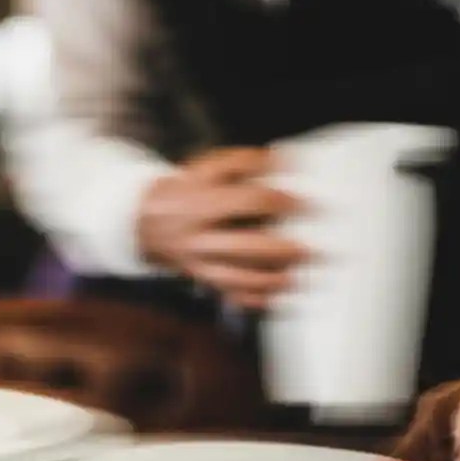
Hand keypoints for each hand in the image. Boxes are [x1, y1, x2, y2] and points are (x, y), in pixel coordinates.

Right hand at [137, 147, 308, 308]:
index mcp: (201, 203)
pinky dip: (255, 299)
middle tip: (312, 249)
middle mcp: (199, 237)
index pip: (248, 202)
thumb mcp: (206, 168)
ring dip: (273, 280)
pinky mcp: (204, 280)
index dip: (281, 201)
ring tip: (298, 276)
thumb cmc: (186, 193)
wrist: (147, 222)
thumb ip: (243, 162)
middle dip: (284, 250)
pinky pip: (230, 296)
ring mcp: (200, 263)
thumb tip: (283, 161)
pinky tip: (275, 295)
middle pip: (247, 247)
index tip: (305, 204)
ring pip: (239, 279)